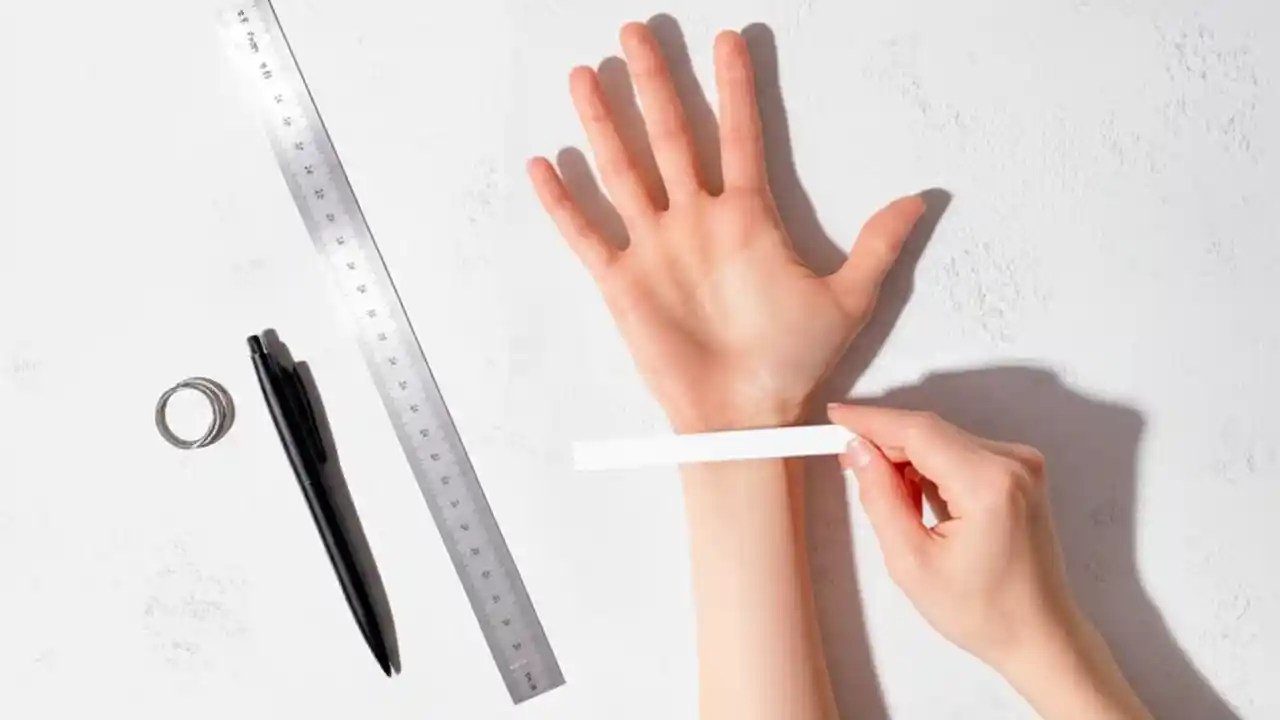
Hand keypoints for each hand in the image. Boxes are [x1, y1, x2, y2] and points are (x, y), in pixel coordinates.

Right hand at [528, 23, 924, 432]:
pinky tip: (545, 164)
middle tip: (639, 31)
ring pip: (625, 171)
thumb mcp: (846, 299)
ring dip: (605, 124)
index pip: (740, 136)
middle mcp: (697, 221)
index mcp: (747, 217)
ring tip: (584, 76)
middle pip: (673, 135)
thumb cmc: (793, 363)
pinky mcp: (623, 282)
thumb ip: (876, 246)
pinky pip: (587, 235)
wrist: (746, 416)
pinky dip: (564, 203)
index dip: (735, 89)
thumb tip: (919, 201)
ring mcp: (657, 248)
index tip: (730, 40)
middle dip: (655, 82)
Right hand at [828, 404, 1149, 719]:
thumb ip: (881, 499)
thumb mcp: (912, 563)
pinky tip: (923, 501)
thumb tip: (858, 451)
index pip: (918, 431)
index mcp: (988, 485)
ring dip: (909, 459)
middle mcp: (1012, 464)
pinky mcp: (1020, 472)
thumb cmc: (982, 611)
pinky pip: (961, 451)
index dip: (871, 420)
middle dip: (886, 443)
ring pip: (943, 440)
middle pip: (930, 431)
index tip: (836, 418)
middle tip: (850, 465)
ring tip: (898, 507)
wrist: (1039, 634)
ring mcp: (1021, 465)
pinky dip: (933, 467)